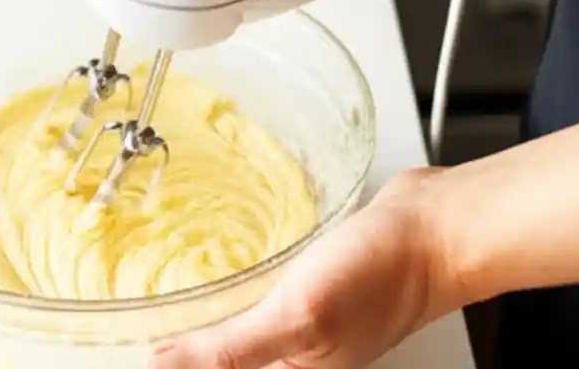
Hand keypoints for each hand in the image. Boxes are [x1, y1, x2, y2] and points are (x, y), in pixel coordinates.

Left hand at [149, 169, 463, 368]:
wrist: (438, 223)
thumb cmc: (384, 272)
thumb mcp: (298, 317)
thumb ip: (232, 350)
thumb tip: (165, 364)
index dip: (184, 362)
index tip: (140, 344)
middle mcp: (302, 352)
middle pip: (228, 355)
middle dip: (189, 338)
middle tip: (145, 316)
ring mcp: (310, 315)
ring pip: (243, 318)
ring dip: (209, 307)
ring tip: (169, 295)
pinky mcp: (315, 278)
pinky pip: (264, 285)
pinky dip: (239, 277)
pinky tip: (222, 259)